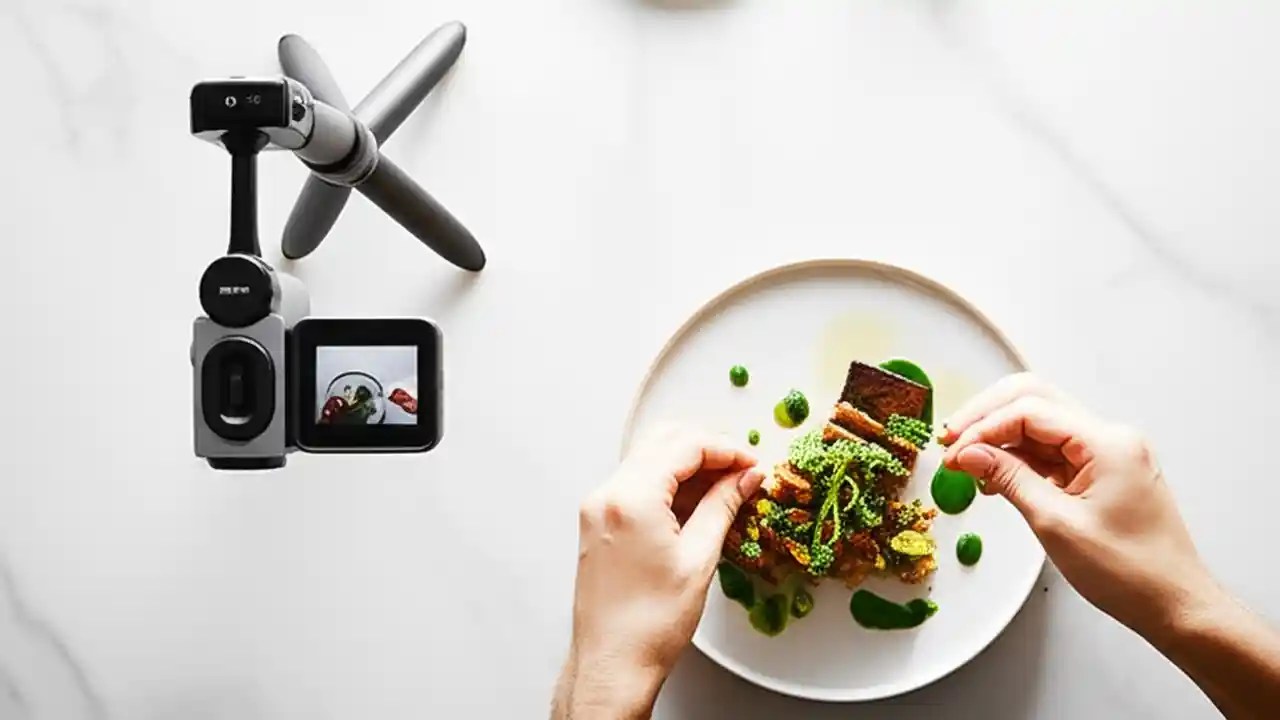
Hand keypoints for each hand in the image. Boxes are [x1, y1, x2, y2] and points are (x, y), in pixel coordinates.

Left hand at [552, 424, 764, 718]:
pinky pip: (636, 484)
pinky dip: (668, 484)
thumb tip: (747, 477)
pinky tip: (698, 503)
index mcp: (631, 498)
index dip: (725, 449)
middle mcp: (607, 494)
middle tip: (742, 470)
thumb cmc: (651, 623)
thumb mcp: (699, 559)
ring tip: (726, 488)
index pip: (684, 446)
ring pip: (648, 459)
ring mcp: (598, 507)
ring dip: (687, 465)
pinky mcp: (598, 522)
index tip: (752, 463)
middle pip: (662, 441)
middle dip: (706, 448)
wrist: (611, 663)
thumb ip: (723, 506)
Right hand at [938, 374, 1211, 638]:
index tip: (953, 452)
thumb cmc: (1129, 572)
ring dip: (1000, 437)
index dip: (984, 428)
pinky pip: (1051, 451)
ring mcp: (1108, 453)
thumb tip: (969, 454)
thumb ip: (1009, 479)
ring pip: (1040, 424)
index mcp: (1108, 443)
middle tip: (950, 440)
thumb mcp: (1056, 525)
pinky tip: (993, 476)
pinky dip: (1019, 458)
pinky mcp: (1102, 471)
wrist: (1174, 603)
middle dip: (988, 417)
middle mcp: (1111, 437)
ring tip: (964, 461)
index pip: (1031, 410)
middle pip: (1035, 401)